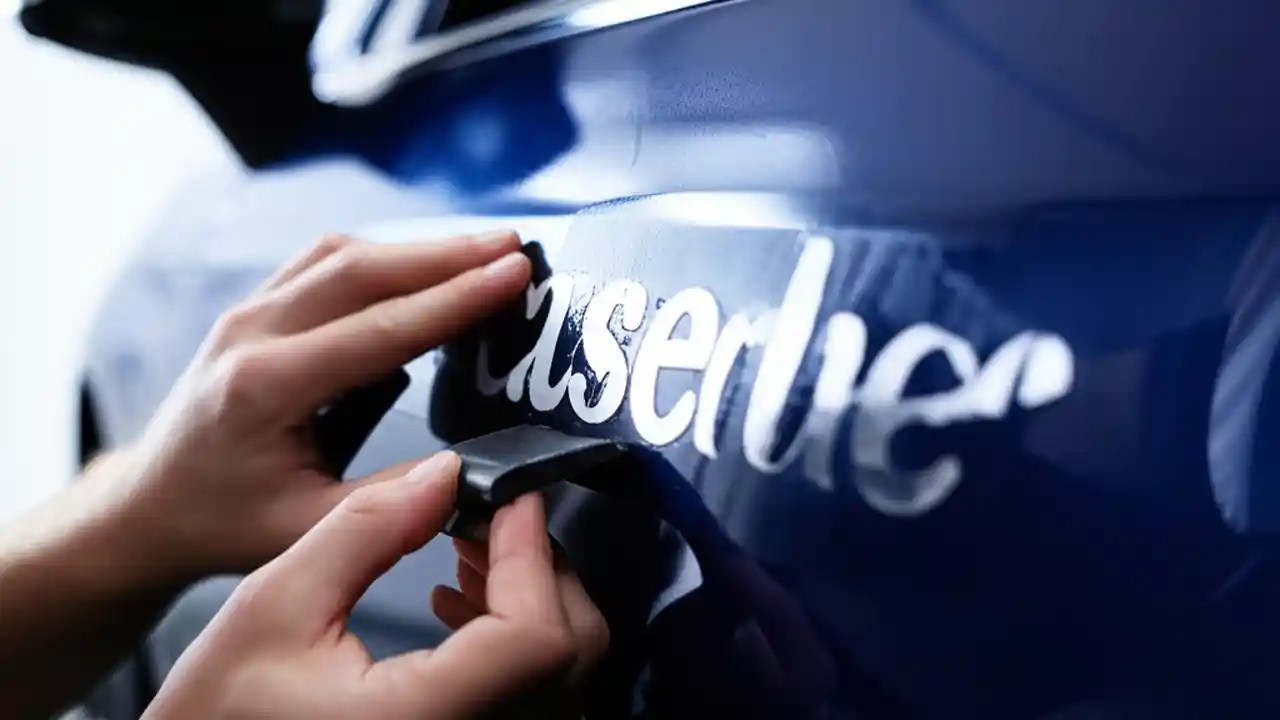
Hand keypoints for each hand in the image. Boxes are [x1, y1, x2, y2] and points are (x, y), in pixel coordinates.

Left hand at [116, 231, 531, 583]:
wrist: (150, 506)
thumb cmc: (221, 521)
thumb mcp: (308, 527)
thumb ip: (390, 496)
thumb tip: (468, 466)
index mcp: (266, 387)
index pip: (382, 327)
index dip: (457, 297)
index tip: (513, 272)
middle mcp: (253, 333)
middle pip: (364, 269)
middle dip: (449, 255)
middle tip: (514, 246)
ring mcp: (248, 313)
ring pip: (343, 255)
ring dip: (418, 249)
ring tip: (483, 250)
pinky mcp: (255, 309)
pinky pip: (323, 263)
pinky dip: (382, 257)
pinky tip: (422, 264)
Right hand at [144, 452, 608, 719]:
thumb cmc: (217, 716)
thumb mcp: (273, 607)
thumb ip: (365, 531)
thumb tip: (443, 474)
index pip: (536, 635)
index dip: (534, 552)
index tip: (511, 499)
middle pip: (572, 651)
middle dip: (541, 569)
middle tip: (488, 521)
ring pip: (565, 676)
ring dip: (534, 602)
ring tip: (468, 554)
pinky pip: (536, 699)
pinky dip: (520, 644)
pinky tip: (458, 606)